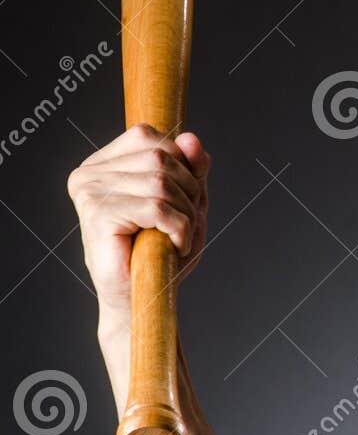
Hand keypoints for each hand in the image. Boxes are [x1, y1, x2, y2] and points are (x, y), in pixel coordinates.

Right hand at [67, 124, 210, 334]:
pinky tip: (174, 247)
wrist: (142, 298)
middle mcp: (89, 174)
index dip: (181, 165)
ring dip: (185, 214)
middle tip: (184, 225)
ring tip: (177, 238)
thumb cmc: (162, 253)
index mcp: (103, 164)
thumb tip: (191, 138)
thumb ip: (191, 169)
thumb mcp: (187, 203)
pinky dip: (179, 229)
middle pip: (161, 157)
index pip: (149, 136)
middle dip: (189, 192)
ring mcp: (90, 192)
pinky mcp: (98, 214)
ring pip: (162, 182)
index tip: (183, 200)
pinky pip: (158, 207)